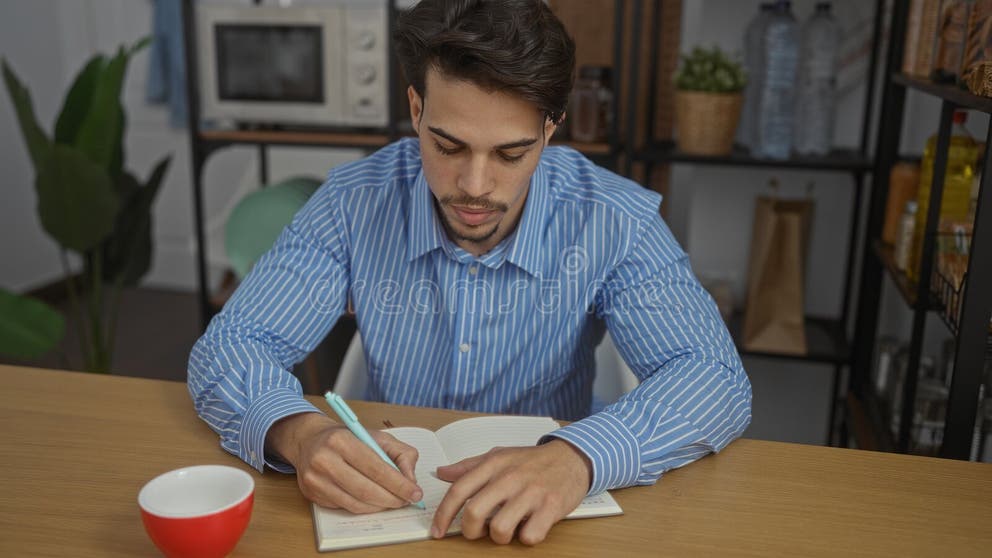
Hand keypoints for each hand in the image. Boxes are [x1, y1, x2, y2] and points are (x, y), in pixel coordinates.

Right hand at [265, 412, 423, 512]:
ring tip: (394, 502)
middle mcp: (324, 460)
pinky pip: (345, 507)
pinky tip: (375, 502)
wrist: (309, 441)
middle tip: (407, 501)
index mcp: (341, 440)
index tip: (415, 493)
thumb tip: (410, 480)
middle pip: (365, 489)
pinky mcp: (312, 494)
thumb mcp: (377, 436)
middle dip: (392, 499)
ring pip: (355, 503)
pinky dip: (365, 508)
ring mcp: (315, 479)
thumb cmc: (347, 438)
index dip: (399, 484)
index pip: (375, 467)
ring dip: (380, 506)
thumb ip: (401, 454)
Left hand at [431, 439, 591, 544]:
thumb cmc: (532, 461)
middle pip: (474, 513)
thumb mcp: (499, 455)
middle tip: (477, 532)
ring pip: (500, 529)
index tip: (438, 530)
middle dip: (470, 531)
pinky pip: (529, 536)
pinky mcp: (551, 507)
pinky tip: (528, 527)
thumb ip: (469, 466)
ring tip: (506, 528)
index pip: (459, 490)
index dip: (443, 514)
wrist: (571, 457)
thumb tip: (441, 473)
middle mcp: (510, 478)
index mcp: (493, 464)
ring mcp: (531, 493)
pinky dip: (526, 538)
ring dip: (499, 537)